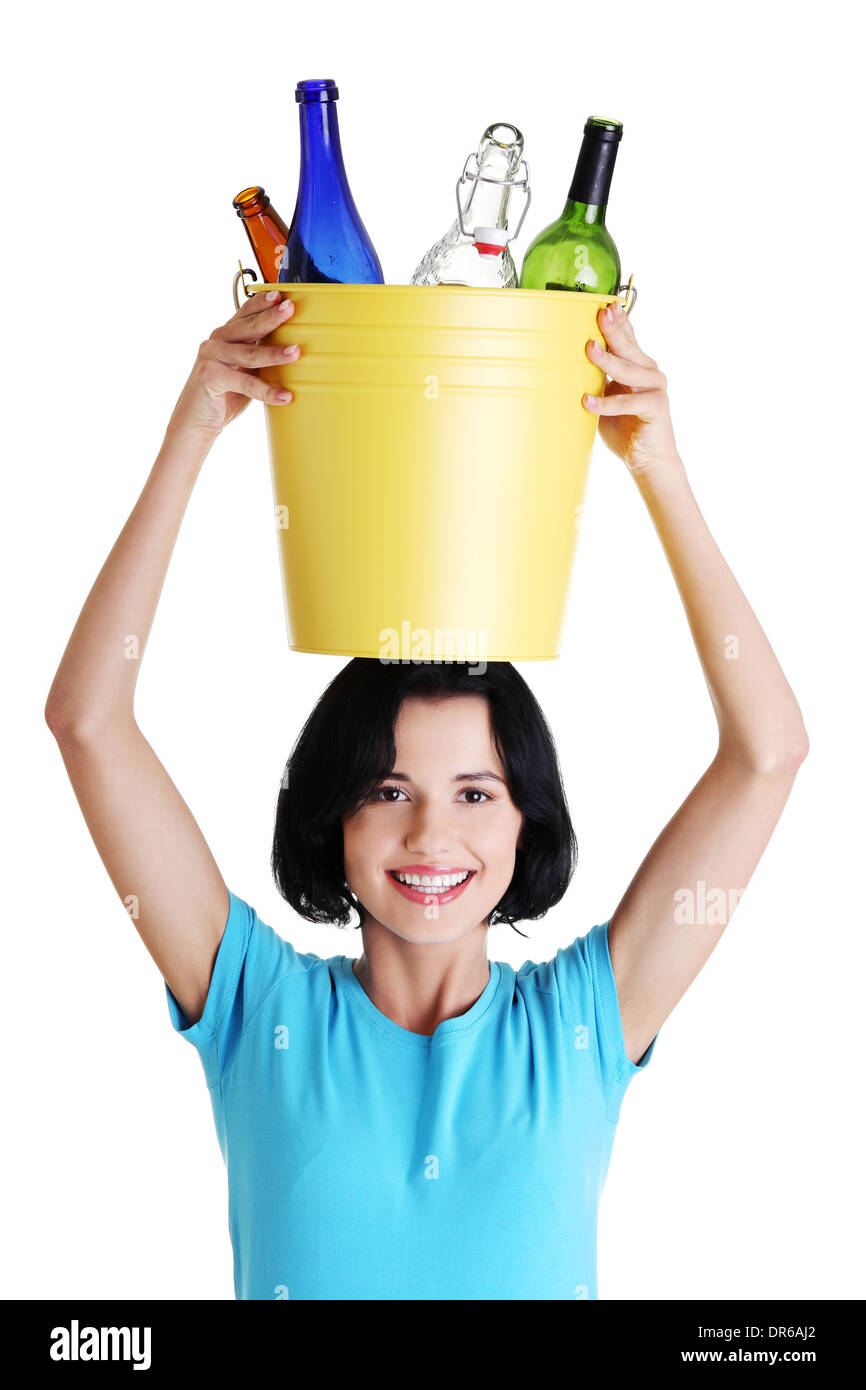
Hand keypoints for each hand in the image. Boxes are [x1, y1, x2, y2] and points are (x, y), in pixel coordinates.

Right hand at [164, 290, 300, 443]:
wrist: (195, 423)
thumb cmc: (223, 397)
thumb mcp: (245, 372)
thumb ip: (260, 358)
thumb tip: (294, 349)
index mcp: (226, 336)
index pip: (246, 313)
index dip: (262, 302)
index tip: (281, 294)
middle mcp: (216, 342)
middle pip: (248, 327)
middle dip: (271, 317)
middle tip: (290, 309)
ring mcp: (211, 358)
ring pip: (248, 354)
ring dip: (274, 353)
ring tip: (296, 352)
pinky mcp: (210, 377)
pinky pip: (245, 383)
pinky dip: (267, 391)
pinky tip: (285, 396)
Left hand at [583, 303, 680, 478]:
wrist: (647, 460)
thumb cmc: (626, 429)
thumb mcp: (607, 399)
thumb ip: (597, 382)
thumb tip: (567, 367)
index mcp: (639, 367)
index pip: (628, 338)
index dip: (618, 321)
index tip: (605, 304)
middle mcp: (650, 373)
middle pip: (629, 346)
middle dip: (613, 329)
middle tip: (600, 313)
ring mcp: (655, 388)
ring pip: (628, 369)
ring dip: (607, 360)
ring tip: (589, 350)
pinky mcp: (656, 406)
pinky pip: (627, 402)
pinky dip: (606, 403)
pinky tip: (587, 401)